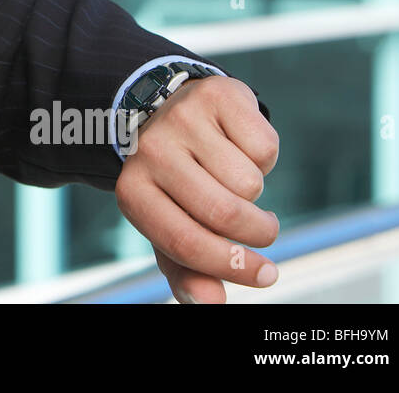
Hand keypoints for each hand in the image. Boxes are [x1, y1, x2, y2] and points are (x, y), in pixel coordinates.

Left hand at [114, 75, 279, 302]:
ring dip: (254, 190)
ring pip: (249, 182)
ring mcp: (182, 119)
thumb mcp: (169, 221)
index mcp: (132, 190)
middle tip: (262, 230)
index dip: (231, 267)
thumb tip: (210, 304)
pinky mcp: (217, 95)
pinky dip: (263, 156)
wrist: (164, 107)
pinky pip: (265, 148)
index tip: (266, 276)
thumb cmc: (171, 178)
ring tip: (231, 175)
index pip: (186, 242)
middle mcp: (150, 152)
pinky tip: (236, 145)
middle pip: (224, 214)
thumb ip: (187, 269)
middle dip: (257, 233)